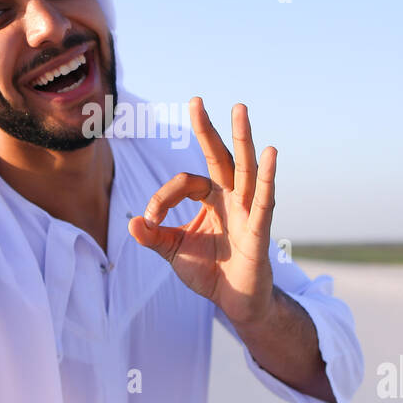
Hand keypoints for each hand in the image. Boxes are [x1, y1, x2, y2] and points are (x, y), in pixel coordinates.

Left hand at [128, 97, 277, 329]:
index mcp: (211, 199)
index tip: (151, 220)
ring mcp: (247, 210)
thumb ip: (153, 236)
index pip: (185, 183)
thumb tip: (131, 223)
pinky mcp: (259, 228)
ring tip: (240, 108)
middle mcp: (231, 198)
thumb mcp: (174, 251)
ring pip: (245, 168)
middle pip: (219, 157)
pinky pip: (264, 200)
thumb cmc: (210, 272)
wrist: (235, 301)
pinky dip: (268, 177)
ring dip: (242, 138)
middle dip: (207, 129)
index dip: (163, 197)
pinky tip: (271, 153)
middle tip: (196, 100)